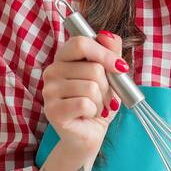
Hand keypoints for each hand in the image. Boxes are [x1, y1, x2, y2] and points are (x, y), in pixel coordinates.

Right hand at [41, 29, 127, 152]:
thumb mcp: (110, 75)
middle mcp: (52, 71)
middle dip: (108, 86)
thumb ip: (110, 53)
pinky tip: (88, 115)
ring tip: (96, 107)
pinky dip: (95, 111)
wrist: (89, 134)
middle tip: (104, 97)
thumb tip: (108, 36)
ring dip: (102, 101)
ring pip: (91, 87)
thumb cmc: (98, 103)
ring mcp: (49, 91)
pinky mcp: (53, 110)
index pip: (81, 42)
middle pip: (92, 68)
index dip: (104, 53)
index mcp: (64, 58)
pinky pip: (85, 103)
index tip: (121, 67)